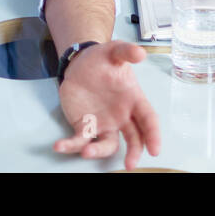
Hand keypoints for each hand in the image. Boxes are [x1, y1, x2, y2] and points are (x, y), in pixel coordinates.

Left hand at [54, 41, 161, 169]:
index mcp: (133, 99)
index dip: (153, 134)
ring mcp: (103, 123)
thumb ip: (127, 52)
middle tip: (130, 165)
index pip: (147, 119)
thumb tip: (140, 53)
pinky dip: (70, 146)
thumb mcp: (115, 50)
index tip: (155, 150)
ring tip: (87, 152)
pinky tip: (59, 145)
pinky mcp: (84, 126)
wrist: (79, 63)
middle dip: (134, 152)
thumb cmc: (102, 59)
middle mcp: (121, 116)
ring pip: (106, 144)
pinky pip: (79, 140)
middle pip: (133, 139)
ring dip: (98, 151)